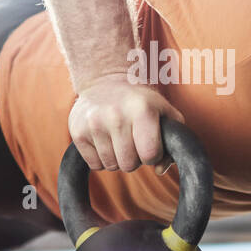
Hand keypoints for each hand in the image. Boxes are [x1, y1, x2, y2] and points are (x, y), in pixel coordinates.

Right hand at [69, 73, 185, 173]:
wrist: (107, 81)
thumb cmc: (141, 102)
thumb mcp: (165, 114)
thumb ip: (173, 143)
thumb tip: (160, 170)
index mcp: (142, 110)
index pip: (150, 155)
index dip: (152, 154)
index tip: (149, 142)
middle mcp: (116, 115)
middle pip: (129, 165)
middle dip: (134, 158)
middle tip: (132, 140)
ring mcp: (94, 123)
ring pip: (111, 166)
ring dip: (117, 158)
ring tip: (118, 138)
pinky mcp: (77, 131)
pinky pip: (94, 164)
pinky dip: (101, 158)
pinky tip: (104, 139)